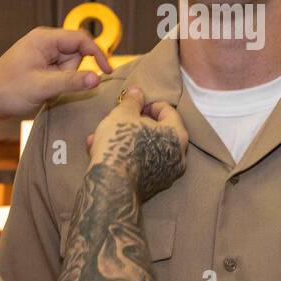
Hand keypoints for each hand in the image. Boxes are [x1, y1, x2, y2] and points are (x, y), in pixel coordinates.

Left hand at [0, 27, 114, 119]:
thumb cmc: (6, 90)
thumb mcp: (42, 87)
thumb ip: (71, 82)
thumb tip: (97, 79)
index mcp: (44, 39)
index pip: (81, 40)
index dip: (97, 54)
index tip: (107, 72)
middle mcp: (45, 43)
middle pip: (76, 55)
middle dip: (71, 74)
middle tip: (51, 86)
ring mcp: (43, 55)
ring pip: (69, 67)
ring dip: (63, 82)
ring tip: (42, 90)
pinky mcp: (41, 67)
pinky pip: (60, 75)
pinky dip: (57, 85)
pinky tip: (41, 92)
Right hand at [87, 87, 188, 201]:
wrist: (111, 187)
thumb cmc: (120, 144)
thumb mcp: (122, 114)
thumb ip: (132, 101)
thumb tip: (137, 92)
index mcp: (177, 134)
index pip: (167, 110)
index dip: (149, 104)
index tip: (133, 104)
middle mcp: (178, 156)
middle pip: (158, 132)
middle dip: (135, 125)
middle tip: (118, 120)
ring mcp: (167, 175)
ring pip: (146, 150)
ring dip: (126, 141)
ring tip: (102, 137)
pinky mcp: (152, 188)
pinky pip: (140, 166)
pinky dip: (126, 158)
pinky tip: (102, 153)